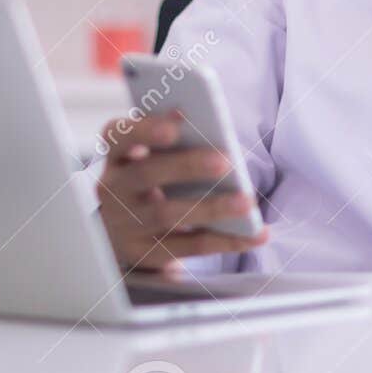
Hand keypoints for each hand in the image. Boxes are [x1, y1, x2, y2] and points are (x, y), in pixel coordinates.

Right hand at [96, 114, 268, 274]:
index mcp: (119, 158)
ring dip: (212, 208)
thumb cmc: (149, 186)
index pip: (118, 136)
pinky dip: (227, 240)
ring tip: (247, 202)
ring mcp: (126, 224)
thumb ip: (173, 145)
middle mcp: (115, 189)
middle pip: (147, 173)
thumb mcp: (152, 162)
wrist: (120, 238)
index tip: (177, 119)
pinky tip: (256, 234)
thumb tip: (212, 127)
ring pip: (167, 214)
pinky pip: (190, 247)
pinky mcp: (145, 254)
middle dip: (187, 165)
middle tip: (225, 161)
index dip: (145, 128)